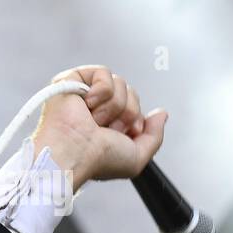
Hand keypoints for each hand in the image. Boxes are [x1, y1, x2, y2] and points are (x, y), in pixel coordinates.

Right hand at [30, 65, 167, 188]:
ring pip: (120, 83)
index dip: (135, 120)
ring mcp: (84, 92)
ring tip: (94, 120)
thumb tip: (161, 114)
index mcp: (109, 122)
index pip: (135, 105)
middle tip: (106, 128)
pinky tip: (87, 105)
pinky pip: (103, 73)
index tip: (122, 135)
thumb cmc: (100, 160)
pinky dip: (101, 92)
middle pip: (130, 92)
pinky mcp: (71, 80)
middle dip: (126, 113)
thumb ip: (155, 136)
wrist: (75, 153)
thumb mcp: (137, 156)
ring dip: (113, 107)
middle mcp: (97, 106)